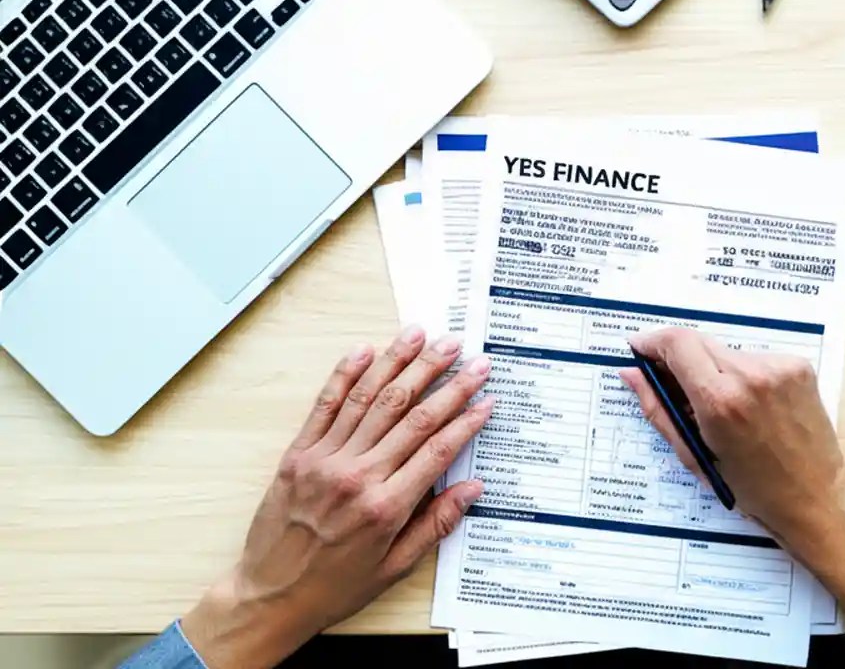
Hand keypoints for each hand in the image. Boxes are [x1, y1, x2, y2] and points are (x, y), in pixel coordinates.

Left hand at [181, 327, 492, 668]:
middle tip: (470, 357)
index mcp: (387, 507)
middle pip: (412, 416)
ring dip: (401, 364)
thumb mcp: (395, 568)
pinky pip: (326, 406)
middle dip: (446, 382)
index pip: (437, 449)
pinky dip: (346, 375)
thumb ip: (436, 525)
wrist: (269, 596)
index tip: (486, 398)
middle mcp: (357, 476)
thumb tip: (472, 489)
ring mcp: (325, 461)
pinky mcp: (299, 454)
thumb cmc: (334, 587)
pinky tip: (366, 350)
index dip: (466, 419)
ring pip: (372, 400)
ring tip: (424, 336)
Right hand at [620, 328, 844, 633]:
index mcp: (719, 401)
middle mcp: (750, 376)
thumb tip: (632, 375)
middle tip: (677, 388)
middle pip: (699, 343)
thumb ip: (659, 411)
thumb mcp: (695, 456)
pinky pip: (755, 359)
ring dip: (715, 371)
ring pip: (726, 351)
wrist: (816, 497)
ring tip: (725, 410)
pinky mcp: (799, 366)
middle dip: (681, 359)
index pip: (677, 344)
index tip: (641, 349)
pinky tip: (753, 408)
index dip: (653, 342)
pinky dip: (744, 376)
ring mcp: (778, 368)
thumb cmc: (753, 489)